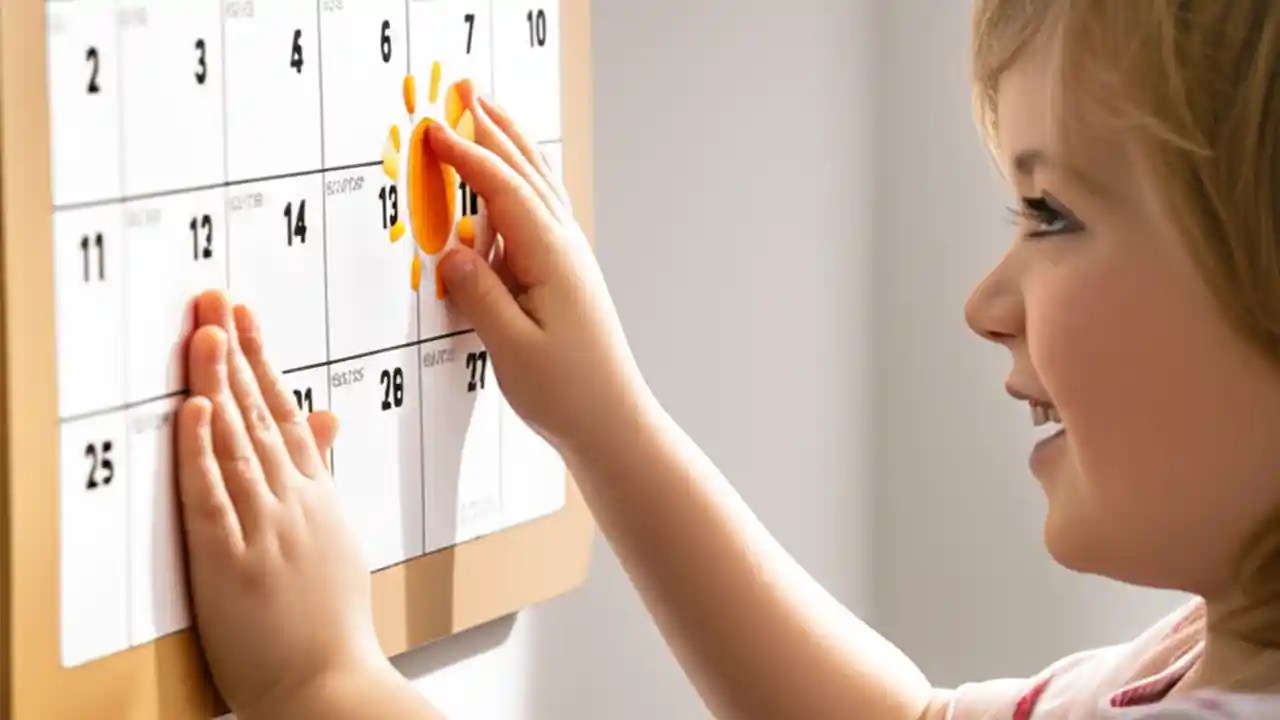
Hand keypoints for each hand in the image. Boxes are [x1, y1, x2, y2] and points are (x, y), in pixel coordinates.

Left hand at [175, 290, 426, 718]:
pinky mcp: (230, 562)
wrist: (331, 683)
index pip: (286, 413)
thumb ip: (324, 476)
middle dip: (236, 351)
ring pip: (237, 443)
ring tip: (204, 332)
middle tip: (217, 300)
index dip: (262, 361)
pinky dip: (202, 452)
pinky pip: (213, 497)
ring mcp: (263, 528)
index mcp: (315, 497)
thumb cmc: (332, 620)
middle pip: (260, 414)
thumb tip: (325, 422)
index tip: (245, 318)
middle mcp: (292, 502)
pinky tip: (195, 411)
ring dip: (219, 382)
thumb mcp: (337, 539)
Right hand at [431, 83, 653, 455]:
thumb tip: (452, 255)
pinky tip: (513, 188)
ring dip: (512, 150)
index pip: (502, 192)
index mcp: (552, 259)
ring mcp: (570, 262)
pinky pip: (541, 218)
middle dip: (495, 131)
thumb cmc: (568, 393)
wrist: (613, 423)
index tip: (434, 129)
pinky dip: (521, 188)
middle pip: (527, 174)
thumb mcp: (511, 348)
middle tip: (468, 93)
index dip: (466, 156)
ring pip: (538, 190)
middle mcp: (565, 250)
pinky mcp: (566, 279)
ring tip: (489, 119)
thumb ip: (479, 296)